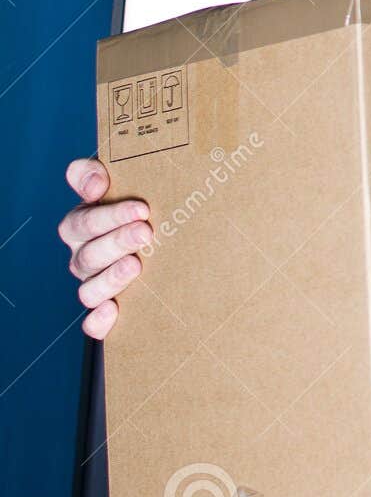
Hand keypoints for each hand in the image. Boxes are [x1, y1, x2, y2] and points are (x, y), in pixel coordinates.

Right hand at [58, 157, 153, 339]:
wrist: (162, 229)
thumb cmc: (138, 201)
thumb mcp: (119, 180)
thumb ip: (95, 173)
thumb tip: (96, 182)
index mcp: (81, 225)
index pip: (83, 223)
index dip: (108, 216)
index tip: (142, 209)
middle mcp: (83, 257)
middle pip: (89, 255)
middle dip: (117, 242)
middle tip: (146, 232)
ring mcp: (94, 284)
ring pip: (89, 289)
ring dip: (111, 278)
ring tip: (136, 265)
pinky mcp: (107, 308)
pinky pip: (93, 323)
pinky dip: (98, 321)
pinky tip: (113, 310)